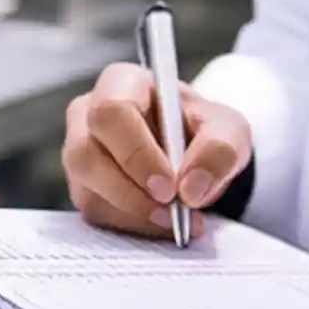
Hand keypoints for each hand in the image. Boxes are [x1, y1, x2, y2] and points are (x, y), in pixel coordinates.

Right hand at [62, 62, 252, 237]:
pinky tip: (161, 222)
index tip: (169, 186)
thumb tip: (191, 189)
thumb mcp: (229, 130)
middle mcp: (88, 114)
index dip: (135, 152)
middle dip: (129, 190)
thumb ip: (219, 150)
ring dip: (133, 212)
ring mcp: (80, 153)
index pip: (111, 111)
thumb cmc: (204, 131)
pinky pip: (96, 212)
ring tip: (175, 220)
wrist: (196, 158)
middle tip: (171, 210)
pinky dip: (132, 224)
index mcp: (121, 83)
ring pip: (87, 189)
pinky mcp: (83, 188)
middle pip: (85, 153)